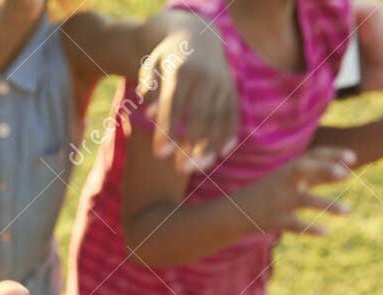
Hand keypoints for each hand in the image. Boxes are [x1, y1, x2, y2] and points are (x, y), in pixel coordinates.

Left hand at [140, 17, 239, 171]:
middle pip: (199, 116)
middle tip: (180, 169)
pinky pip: (232, 114)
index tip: (160, 154)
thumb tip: (151, 115)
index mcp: (181, 71)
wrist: (197, 36)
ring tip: (199, 167)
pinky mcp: (232, 89)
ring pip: (218, 119)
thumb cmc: (166, 60)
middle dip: (191, 145)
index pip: (174, 105)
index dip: (168, 130)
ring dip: (210, 146)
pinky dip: (229, 134)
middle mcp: (205, 77)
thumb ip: (150, 91)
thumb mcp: (152, 68)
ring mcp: (221, 83)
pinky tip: (222, 153)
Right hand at [232, 147, 355, 236]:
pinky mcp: (275, 220)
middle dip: (324, 170)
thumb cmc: (272, 191)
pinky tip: (326, 232)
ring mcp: (280, 201)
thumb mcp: (292, 178)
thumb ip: (317, 174)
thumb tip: (346, 171)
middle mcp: (285, 181)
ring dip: (327, 205)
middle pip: (305, 170)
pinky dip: (310, 228)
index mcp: (291, 169)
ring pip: (305, 200)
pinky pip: (295, 224)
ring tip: (349, 211)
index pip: (313, 155)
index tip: (352, 158)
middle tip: (346, 174)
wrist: (238, 210)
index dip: (332, 155)